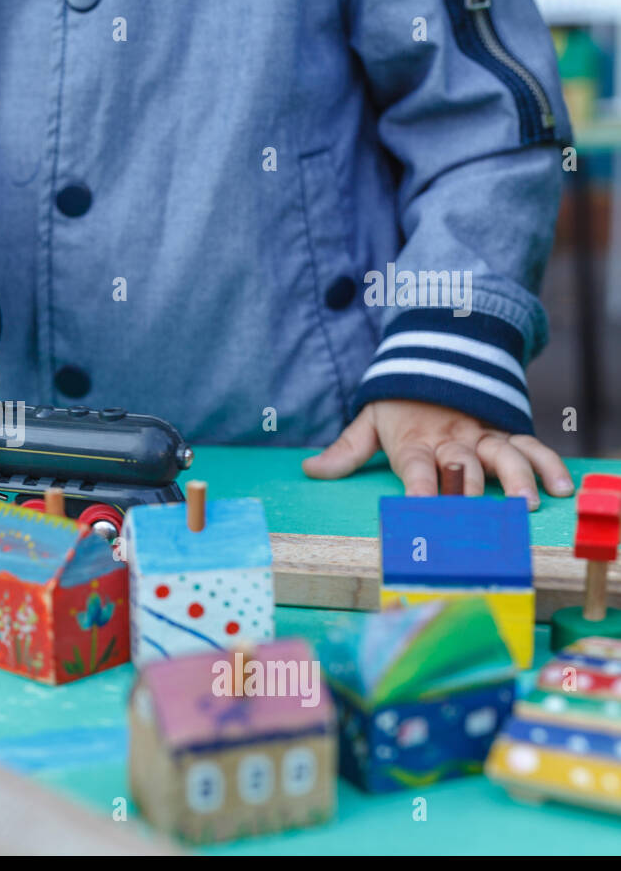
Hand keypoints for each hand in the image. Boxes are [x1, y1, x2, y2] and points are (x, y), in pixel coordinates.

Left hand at [302, 399, 574, 508]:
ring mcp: (482, 435)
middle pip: (463, 464)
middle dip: (472, 488)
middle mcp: (451, 440)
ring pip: (503, 455)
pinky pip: (530, 446)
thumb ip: (345, 451)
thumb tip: (310, 469)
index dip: (421, 489)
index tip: (423, 510)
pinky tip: (560, 486)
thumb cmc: (400, 402)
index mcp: (414, 442)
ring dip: (516, 478)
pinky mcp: (505, 431)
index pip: (417, 469)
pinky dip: (548, 464)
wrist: (434, 357)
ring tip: (526, 503)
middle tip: (481, 514)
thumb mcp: (368, 421)